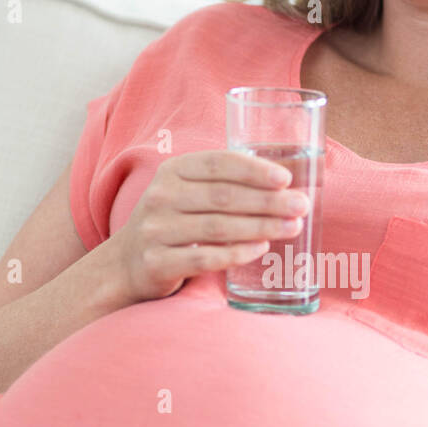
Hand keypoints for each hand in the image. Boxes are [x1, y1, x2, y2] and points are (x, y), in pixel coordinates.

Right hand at [111, 149, 311, 302]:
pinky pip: (204, 258)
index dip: (253, 169)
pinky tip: (261, 248)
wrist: (126, 263)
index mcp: (173, 171)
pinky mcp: (158, 262)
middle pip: (223, 196)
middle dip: (267, 201)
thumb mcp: (188, 192)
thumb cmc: (173, 222)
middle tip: (300, 205)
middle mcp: (162, 197)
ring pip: (217, 227)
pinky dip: (236, 253)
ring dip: (260, 226)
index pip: (217, 163)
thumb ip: (223, 184)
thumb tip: (285, 185)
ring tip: (291, 227)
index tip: (285, 179)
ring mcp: (157, 230)